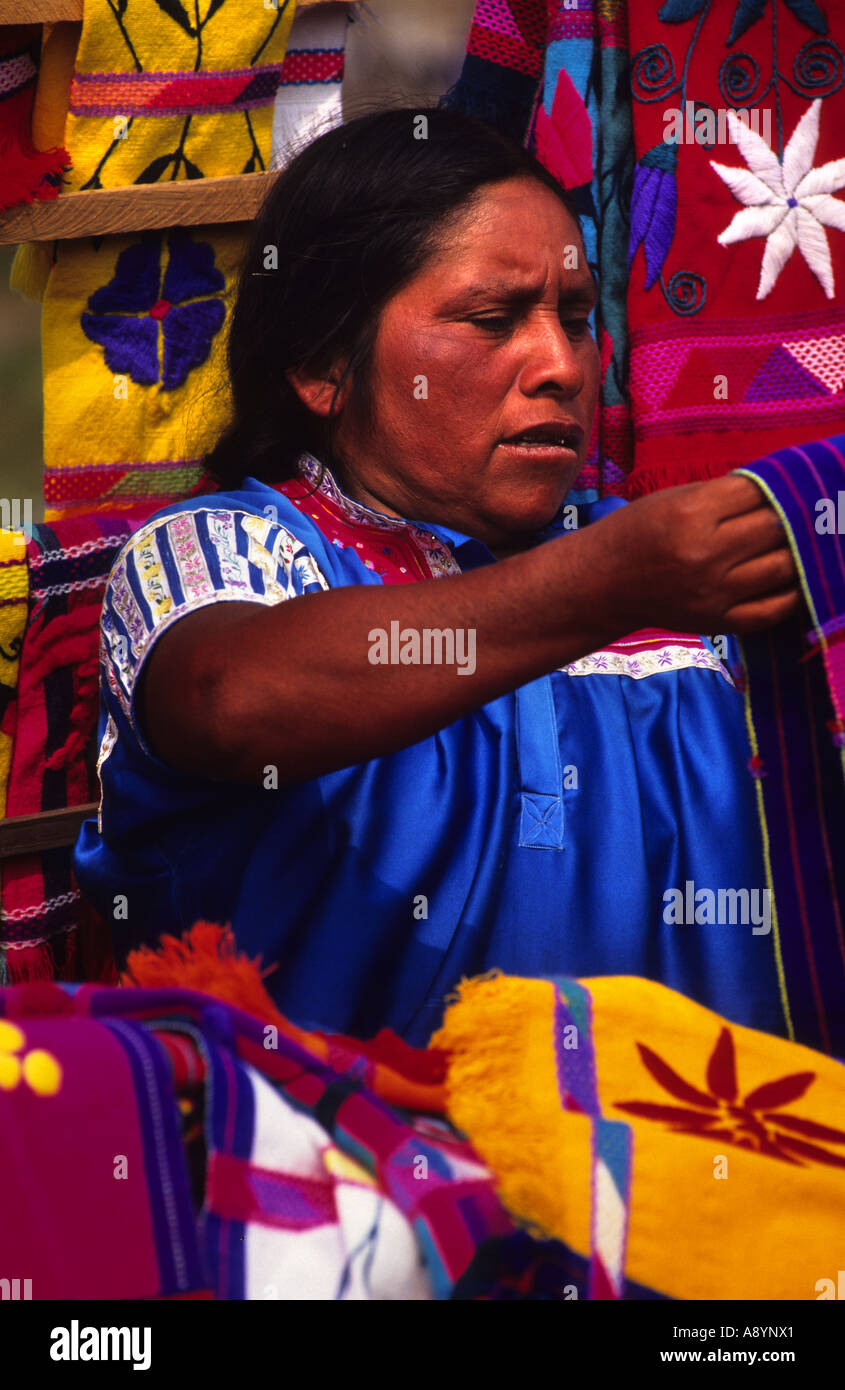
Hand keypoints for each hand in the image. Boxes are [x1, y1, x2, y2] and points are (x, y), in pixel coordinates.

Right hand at [591, 475, 800, 634]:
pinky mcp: (717, 621)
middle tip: (792, 513)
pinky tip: (790, 578)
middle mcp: (703, 554)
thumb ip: (725, 494)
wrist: (604, 583)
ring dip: (795, 551)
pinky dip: (791, 592)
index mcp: (690, 514)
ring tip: (792, 543)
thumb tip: (782, 491)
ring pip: (783, 566)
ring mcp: (712, 592)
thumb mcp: (675, 499)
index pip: (759, 491)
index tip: (782, 485)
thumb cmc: (640, 531)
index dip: (778, 484)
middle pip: (775, 527)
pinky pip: (773, 609)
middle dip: (788, 516)